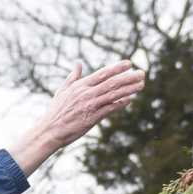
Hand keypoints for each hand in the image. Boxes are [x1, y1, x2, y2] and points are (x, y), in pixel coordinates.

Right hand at [9, 61, 145, 174]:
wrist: (50, 130)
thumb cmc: (56, 111)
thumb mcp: (63, 90)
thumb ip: (73, 77)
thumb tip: (78, 64)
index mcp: (81, 85)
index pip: (103, 73)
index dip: (117, 68)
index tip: (129, 63)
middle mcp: (87, 93)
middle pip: (112, 82)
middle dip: (128, 77)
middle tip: (142, 73)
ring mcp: (90, 105)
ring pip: (113, 95)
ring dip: (129, 89)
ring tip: (141, 84)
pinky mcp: (92, 118)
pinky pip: (109, 109)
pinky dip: (120, 104)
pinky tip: (130, 100)